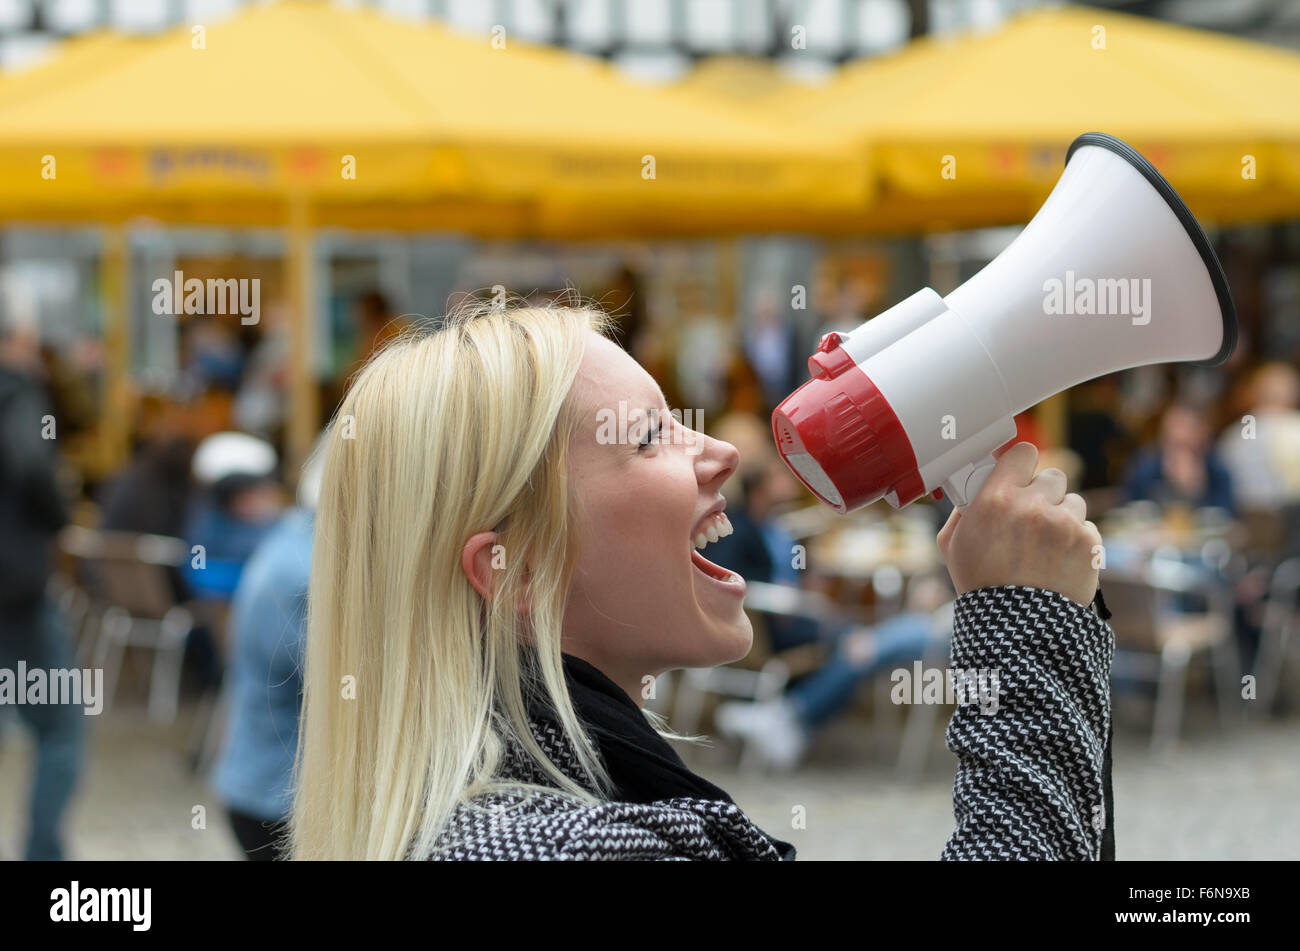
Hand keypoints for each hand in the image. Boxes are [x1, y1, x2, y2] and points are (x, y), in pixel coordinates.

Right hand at [936, 442, 1101, 606]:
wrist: (1016, 628)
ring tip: (1046, 544)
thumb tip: (977, 485)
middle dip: (1044, 493)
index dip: (1021, 464)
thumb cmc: (980, 585)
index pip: (1023, 452)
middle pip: (1053, 475)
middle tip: (1032, 515)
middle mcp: (1032, 505)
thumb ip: (965, 507)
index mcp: (995, 499)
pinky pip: (1087, 527)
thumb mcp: (954, 543)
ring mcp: (1064, 523)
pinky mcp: (1089, 543)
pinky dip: (1076, 540)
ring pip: (1073, 501)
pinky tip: (1059, 560)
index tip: (1018, 475)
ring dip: (1062, 516)